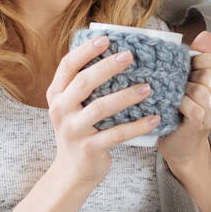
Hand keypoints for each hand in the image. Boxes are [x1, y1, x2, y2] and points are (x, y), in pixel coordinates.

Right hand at [45, 34, 161, 190]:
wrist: (73, 172)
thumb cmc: (80, 131)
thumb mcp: (73, 107)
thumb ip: (84, 85)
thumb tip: (115, 54)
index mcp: (56, 95)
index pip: (67, 66)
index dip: (85, 51)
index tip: (106, 39)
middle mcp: (60, 110)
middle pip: (83, 83)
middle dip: (107, 67)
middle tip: (129, 56)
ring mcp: (73, 130)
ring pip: (101, 108)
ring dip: (126, 96)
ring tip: (147, 87)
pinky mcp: (89, 148)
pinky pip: (116, 134)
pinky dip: (137, 126)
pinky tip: (154, 118)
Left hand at [157, 30, 210, 165]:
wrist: (179, 143)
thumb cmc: (183, 107)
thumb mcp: (190, 78)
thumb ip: (199, 56)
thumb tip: (205, 34)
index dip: (203, 61)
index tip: (190, 68)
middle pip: (210, 76)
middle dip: (190, 78)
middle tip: (181, 86)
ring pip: (202, 91)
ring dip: (183, 92)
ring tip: (177, 97)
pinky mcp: (202, 125)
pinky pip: (194, 107)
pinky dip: (181, 105)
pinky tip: (175, 107)